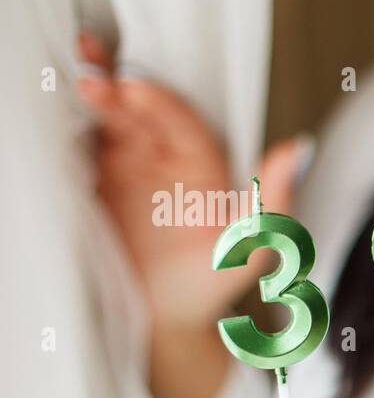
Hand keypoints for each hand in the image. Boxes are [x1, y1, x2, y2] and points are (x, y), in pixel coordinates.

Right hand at [76, 33, 308, 328]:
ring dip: (89, 99)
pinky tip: (48, 105)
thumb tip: (302, 148)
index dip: (161, 104)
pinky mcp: (92, 186)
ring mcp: (123, 169)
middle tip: (93, 75)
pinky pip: (78, 149)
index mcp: (201, 163)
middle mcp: (162, 158)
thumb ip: (279, 197)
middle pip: (138, 113)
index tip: (135, 87)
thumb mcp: (257, 243)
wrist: (168, 321)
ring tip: (72, 77)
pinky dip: (64, 125)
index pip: (181, 123)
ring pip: (105, 123)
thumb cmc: (215, 282)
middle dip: (116, 90)